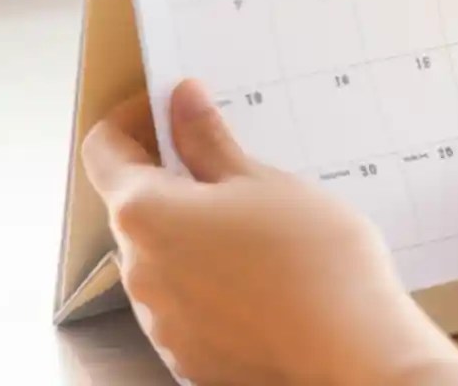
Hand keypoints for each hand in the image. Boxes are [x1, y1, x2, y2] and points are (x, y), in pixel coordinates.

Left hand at [82, 80, 457, 385]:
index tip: (170, 109)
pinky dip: (212, 283)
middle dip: (176, 181)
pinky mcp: (188, 356)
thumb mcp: (264, 182)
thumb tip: (181, 101)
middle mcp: (139, 272)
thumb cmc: (314, 261)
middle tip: (235, 168)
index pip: (104, 151)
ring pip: (165, 259)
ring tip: (262, 232)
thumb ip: (208, 141)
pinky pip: (188, 305)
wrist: (353, 352)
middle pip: (137, 207)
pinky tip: (264, 278)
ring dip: (195, 236)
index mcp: (146, 215)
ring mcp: (161, 322)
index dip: (133, 119)